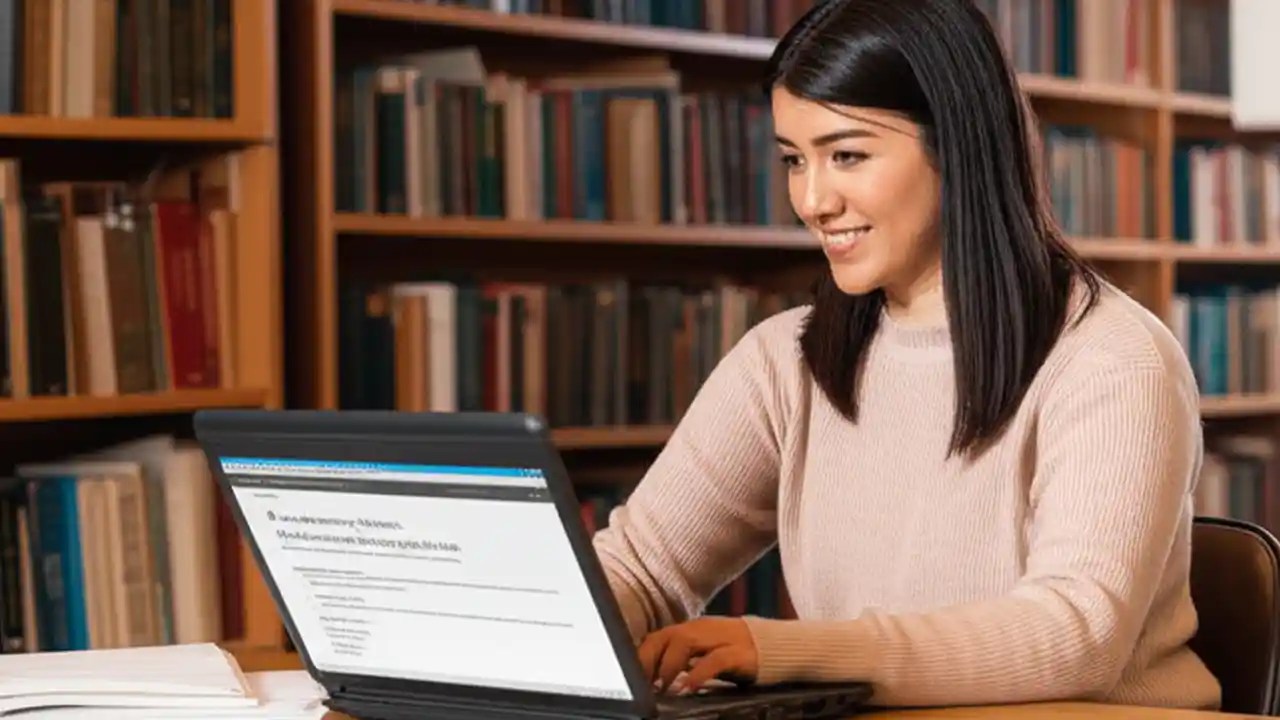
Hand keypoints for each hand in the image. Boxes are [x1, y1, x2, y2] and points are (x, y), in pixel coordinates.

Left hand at [637, 616, 758, 694]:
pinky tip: (689, 688)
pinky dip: (698, 674)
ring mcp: (720, 638)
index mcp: (691, 630)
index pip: (657, 637)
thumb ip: (682, 661)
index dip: (641, 656)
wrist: (777, 647)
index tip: (631, 678)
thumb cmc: (736, 653)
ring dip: (668, 666)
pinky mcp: (738, 652)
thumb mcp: (705, 654)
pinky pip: (714, 660)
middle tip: (641, 684)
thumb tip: (654, 679)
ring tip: (661, 687)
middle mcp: (702, 629)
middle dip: (649, 659)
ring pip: (685, 642)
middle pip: (666, 637)